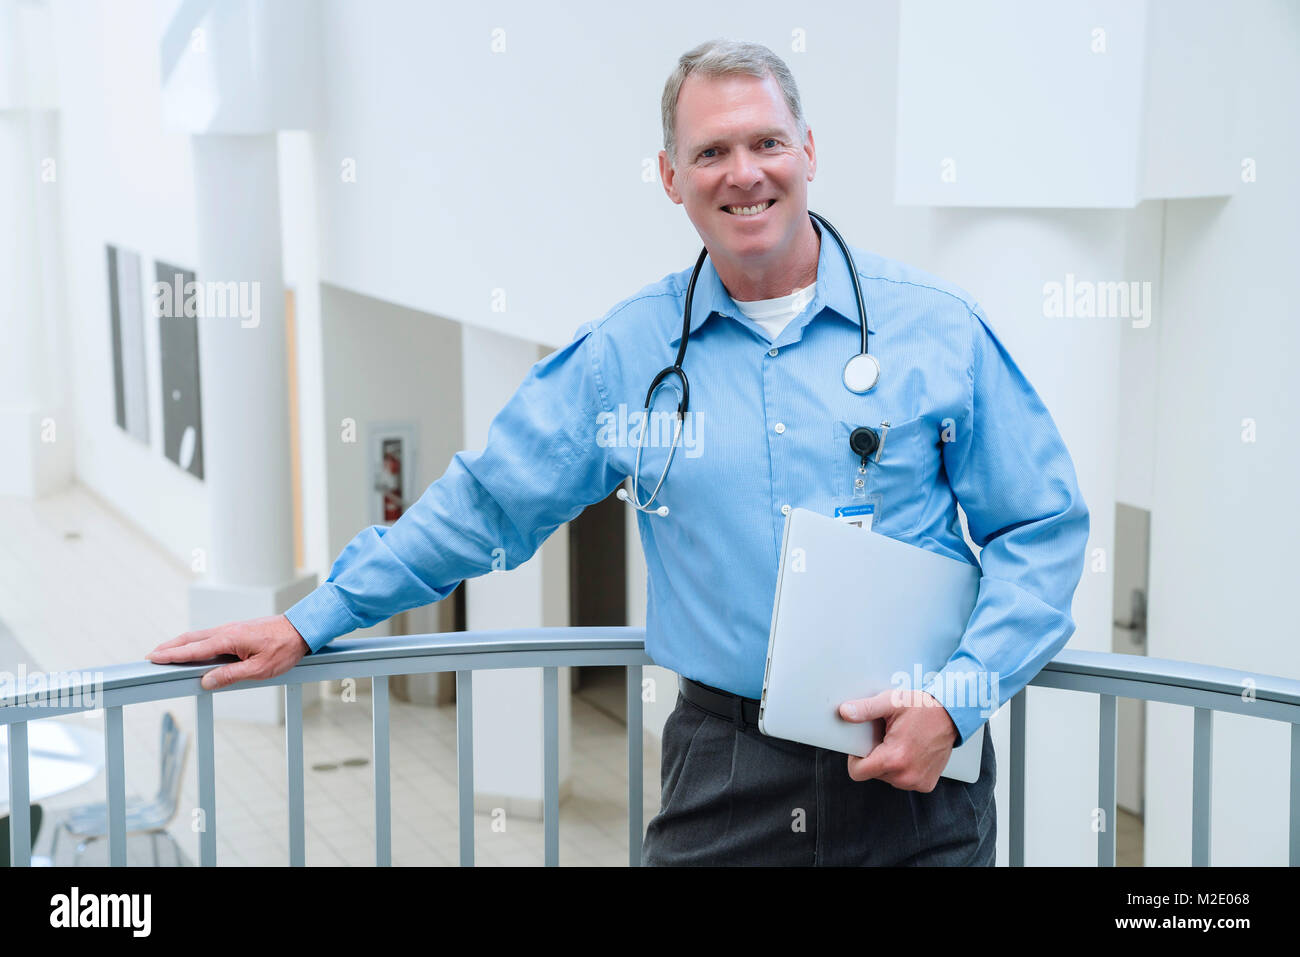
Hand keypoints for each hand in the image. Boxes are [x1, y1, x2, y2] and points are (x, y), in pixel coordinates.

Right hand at [147, 615, 309, 690]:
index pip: (194, 649)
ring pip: (200, 636)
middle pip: (191, 639)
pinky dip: (196, 642)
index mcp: (229, 639)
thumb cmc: (285, 648)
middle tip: (151, 656)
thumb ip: (231, 675)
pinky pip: (210, 636)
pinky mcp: (238, 630)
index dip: (172, 655)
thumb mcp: (260, 669)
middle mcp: (227, 630)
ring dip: (181, 643)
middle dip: (170, 647)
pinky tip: (194, 648)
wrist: (302, 628)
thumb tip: (206, 681)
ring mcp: (232, 628)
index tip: (153, 658)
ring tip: (166, 652)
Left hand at [837, 689, 958, 791]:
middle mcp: (906, 776)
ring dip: (889, 764)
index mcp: (894, 759)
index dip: (855, 758)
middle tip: (887, 737)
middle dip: (875, 757)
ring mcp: (917, 782)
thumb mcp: (890, 702)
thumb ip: (865, 709)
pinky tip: (911, 751)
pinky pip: (904, 780)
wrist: (952, 715)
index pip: (857, 773)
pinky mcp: (926, 784)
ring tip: (900, 743)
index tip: (863, 745)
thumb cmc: (922, 708)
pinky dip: (904, 769)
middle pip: (873, 774)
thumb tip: (844, 712)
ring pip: (888, 778)